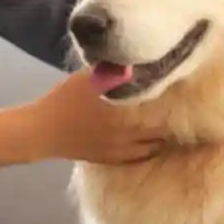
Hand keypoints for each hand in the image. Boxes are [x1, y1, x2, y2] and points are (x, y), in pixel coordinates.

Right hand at [25, 68, 166, 164]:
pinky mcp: (109, 159)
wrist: (43, 131)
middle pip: (160, 136)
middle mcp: (127, 138)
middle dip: (168, 125)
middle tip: (176, 113)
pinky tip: (147, 142)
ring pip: (150, 149)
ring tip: (165, 128)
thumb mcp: (87, 79)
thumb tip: (136, 63)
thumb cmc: (64, 101)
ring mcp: (118, 152)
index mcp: (125, 117)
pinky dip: (146, 150)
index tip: (180, 99)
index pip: (161, 117)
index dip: (173, 109)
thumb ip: (113, 71)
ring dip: (159, 139)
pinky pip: (136, 158)